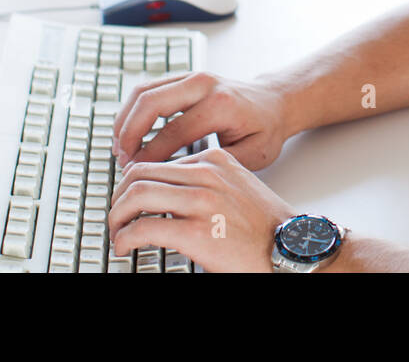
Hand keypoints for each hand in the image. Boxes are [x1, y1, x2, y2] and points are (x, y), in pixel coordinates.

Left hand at [107, 147, 295, 272]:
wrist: (292, 248)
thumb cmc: (266, 225)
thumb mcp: (237, 187)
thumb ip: (206, 182)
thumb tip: (169, 192)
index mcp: (214, 161)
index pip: (157, 162)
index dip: (133, 182)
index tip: (128, 200)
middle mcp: (206, 175)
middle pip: (139, 173)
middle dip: (119, 196)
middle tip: (116, 216)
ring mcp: (201, 202)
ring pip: (135, 196)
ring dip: (116, 216)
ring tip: (117, 233)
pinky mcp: (196, 232)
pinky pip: (143, 229)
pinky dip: (125, 238)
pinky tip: (125, 247)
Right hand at [112, 71, 290, 171]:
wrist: (275, 102)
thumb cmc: (265, 130)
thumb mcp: (251, 155)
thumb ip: (215, 164)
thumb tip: (177, 176)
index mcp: (221, 105)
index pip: (173, 131)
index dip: (150, 156)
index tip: (137, 175)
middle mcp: (204, 84)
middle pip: (151, 102)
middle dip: (129, 133)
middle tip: (122, 160)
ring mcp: (193, 76)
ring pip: (144, 90)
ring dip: (125, 119)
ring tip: (119, 147)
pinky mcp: (185, 76)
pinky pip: (149, 87)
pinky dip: (132, 109)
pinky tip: (128, 132)